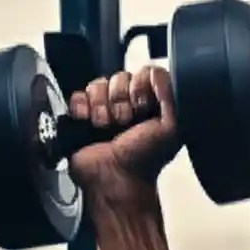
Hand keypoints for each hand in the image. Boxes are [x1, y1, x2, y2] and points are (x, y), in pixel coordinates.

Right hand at [67, 65, 182, 194]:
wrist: (114, 178)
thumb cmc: (144, 159)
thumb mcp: (171, 128)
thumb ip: (171, 98)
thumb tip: (156, 72)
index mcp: (152, 102)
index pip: (144, 73)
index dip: (141, 88)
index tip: (143, 109)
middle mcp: (129, 102)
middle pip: (119, 77)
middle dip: (121, 103)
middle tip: (125, 124)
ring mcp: (104, 107)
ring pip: (97, 84)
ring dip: (102, 109)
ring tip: (106, 128)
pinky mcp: (81, 114)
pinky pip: (77, 95)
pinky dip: (82, 111)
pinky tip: (89, 125)